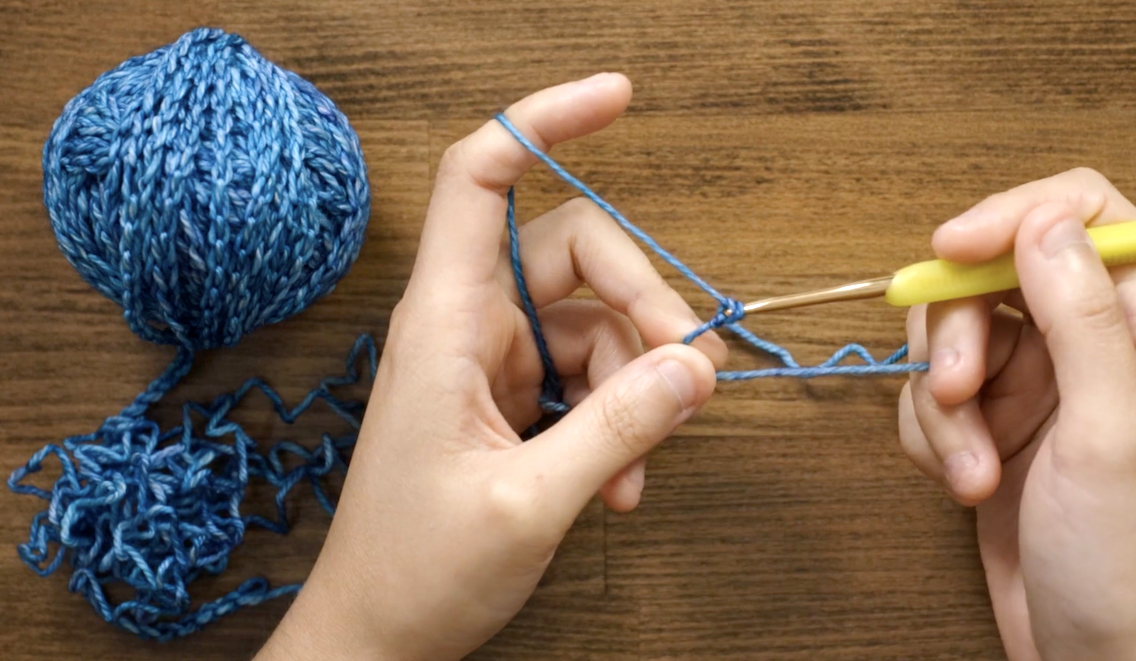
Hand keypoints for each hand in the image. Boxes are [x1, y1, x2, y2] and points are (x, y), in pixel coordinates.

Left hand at [254, 74, 725, 660]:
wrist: (378, 637)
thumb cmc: (419, 571)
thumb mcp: (529, 502)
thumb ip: (616, 427)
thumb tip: (695, 365)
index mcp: (446, 321)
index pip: (482, 177)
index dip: (544, 122)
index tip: (618, 99)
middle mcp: (468, 323)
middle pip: (575, 255)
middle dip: (642, 308)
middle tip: (689, 379)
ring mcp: (491, 361)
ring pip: (593, 323)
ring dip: (635, 387)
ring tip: (636, 468)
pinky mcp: (510, 399)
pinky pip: (587, 377)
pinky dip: (617, 420)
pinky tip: (619, 484)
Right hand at [899, 168, 1135, 659]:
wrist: (1098, 658)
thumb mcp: (1116, 432)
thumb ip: (1084, 317)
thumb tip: (1043, 223)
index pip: (1082, 217)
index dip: (1013, 217)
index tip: (951, 250)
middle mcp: (1086, 346)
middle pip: (992, 277)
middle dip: (958, 334)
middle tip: (959, 394)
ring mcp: (1034, 388)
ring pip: (949, 339)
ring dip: (940, 406)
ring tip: (971, 470)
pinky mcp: (988, 427)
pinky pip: (929, 399)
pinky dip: (930, 439)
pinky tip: (964, 484)